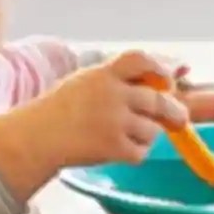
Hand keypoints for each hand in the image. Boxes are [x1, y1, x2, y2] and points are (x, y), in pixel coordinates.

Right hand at [0, 50, 187, 200]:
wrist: (35, 139)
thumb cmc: (63, 111)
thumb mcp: (88, 82)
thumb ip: (124, 78)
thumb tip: (176, 72)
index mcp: (103, 74)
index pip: (141, 59)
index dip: (161, 69)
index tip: (168, 82)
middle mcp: (111, 95)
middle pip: (158, 100)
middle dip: (173, 111)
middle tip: (177, 118)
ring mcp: (113, 122)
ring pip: (152, 130)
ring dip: (146, 135)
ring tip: (124, 135)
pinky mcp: (112, 147)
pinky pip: (141, 152)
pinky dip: (135, 153)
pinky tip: (118, 150)